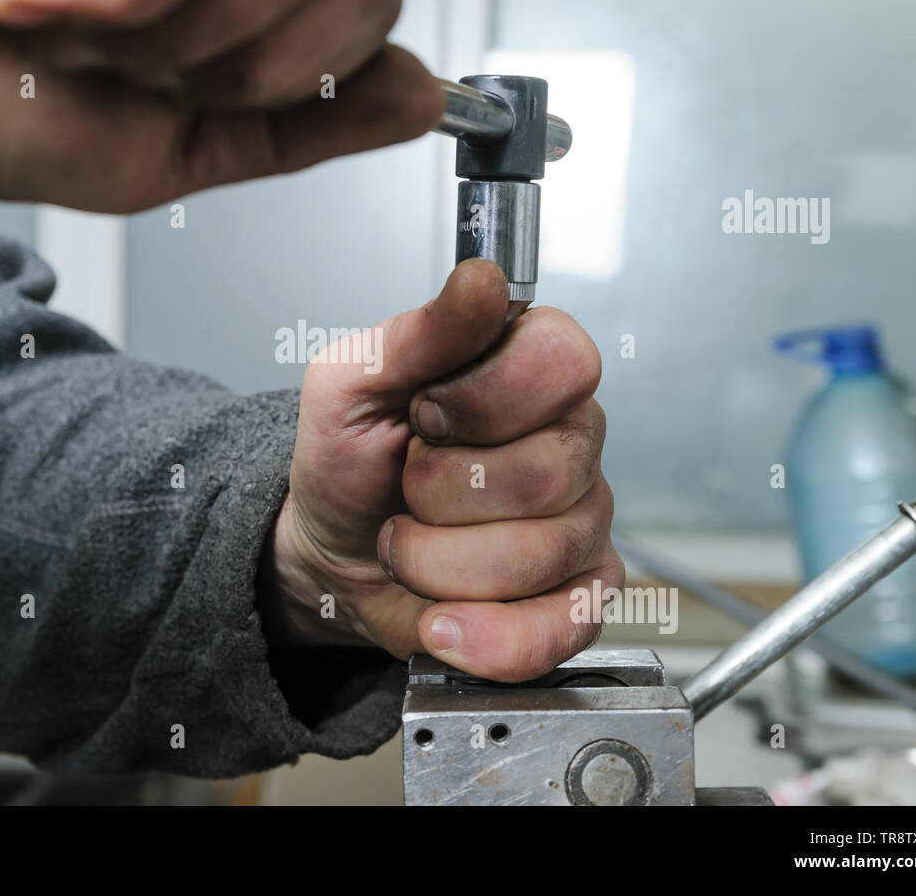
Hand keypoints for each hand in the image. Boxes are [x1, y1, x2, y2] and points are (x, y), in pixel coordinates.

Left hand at [264, 259, 623, 681]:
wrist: (332, 552)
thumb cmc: (349, 460)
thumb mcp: (353, 382)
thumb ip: (420, 331)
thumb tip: (484, 279)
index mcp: (530, 368)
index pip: (563, 362)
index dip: (484, 400)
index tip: (425, 415)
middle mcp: (572, 440)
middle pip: (546, 472)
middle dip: (440, 493)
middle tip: (408, 487)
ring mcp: (583, 521)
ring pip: (539, 556)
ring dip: (438, 564)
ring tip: (412, 544)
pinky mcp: (577, 598)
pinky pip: (556, 629)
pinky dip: (481, 635)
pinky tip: (440, 618)